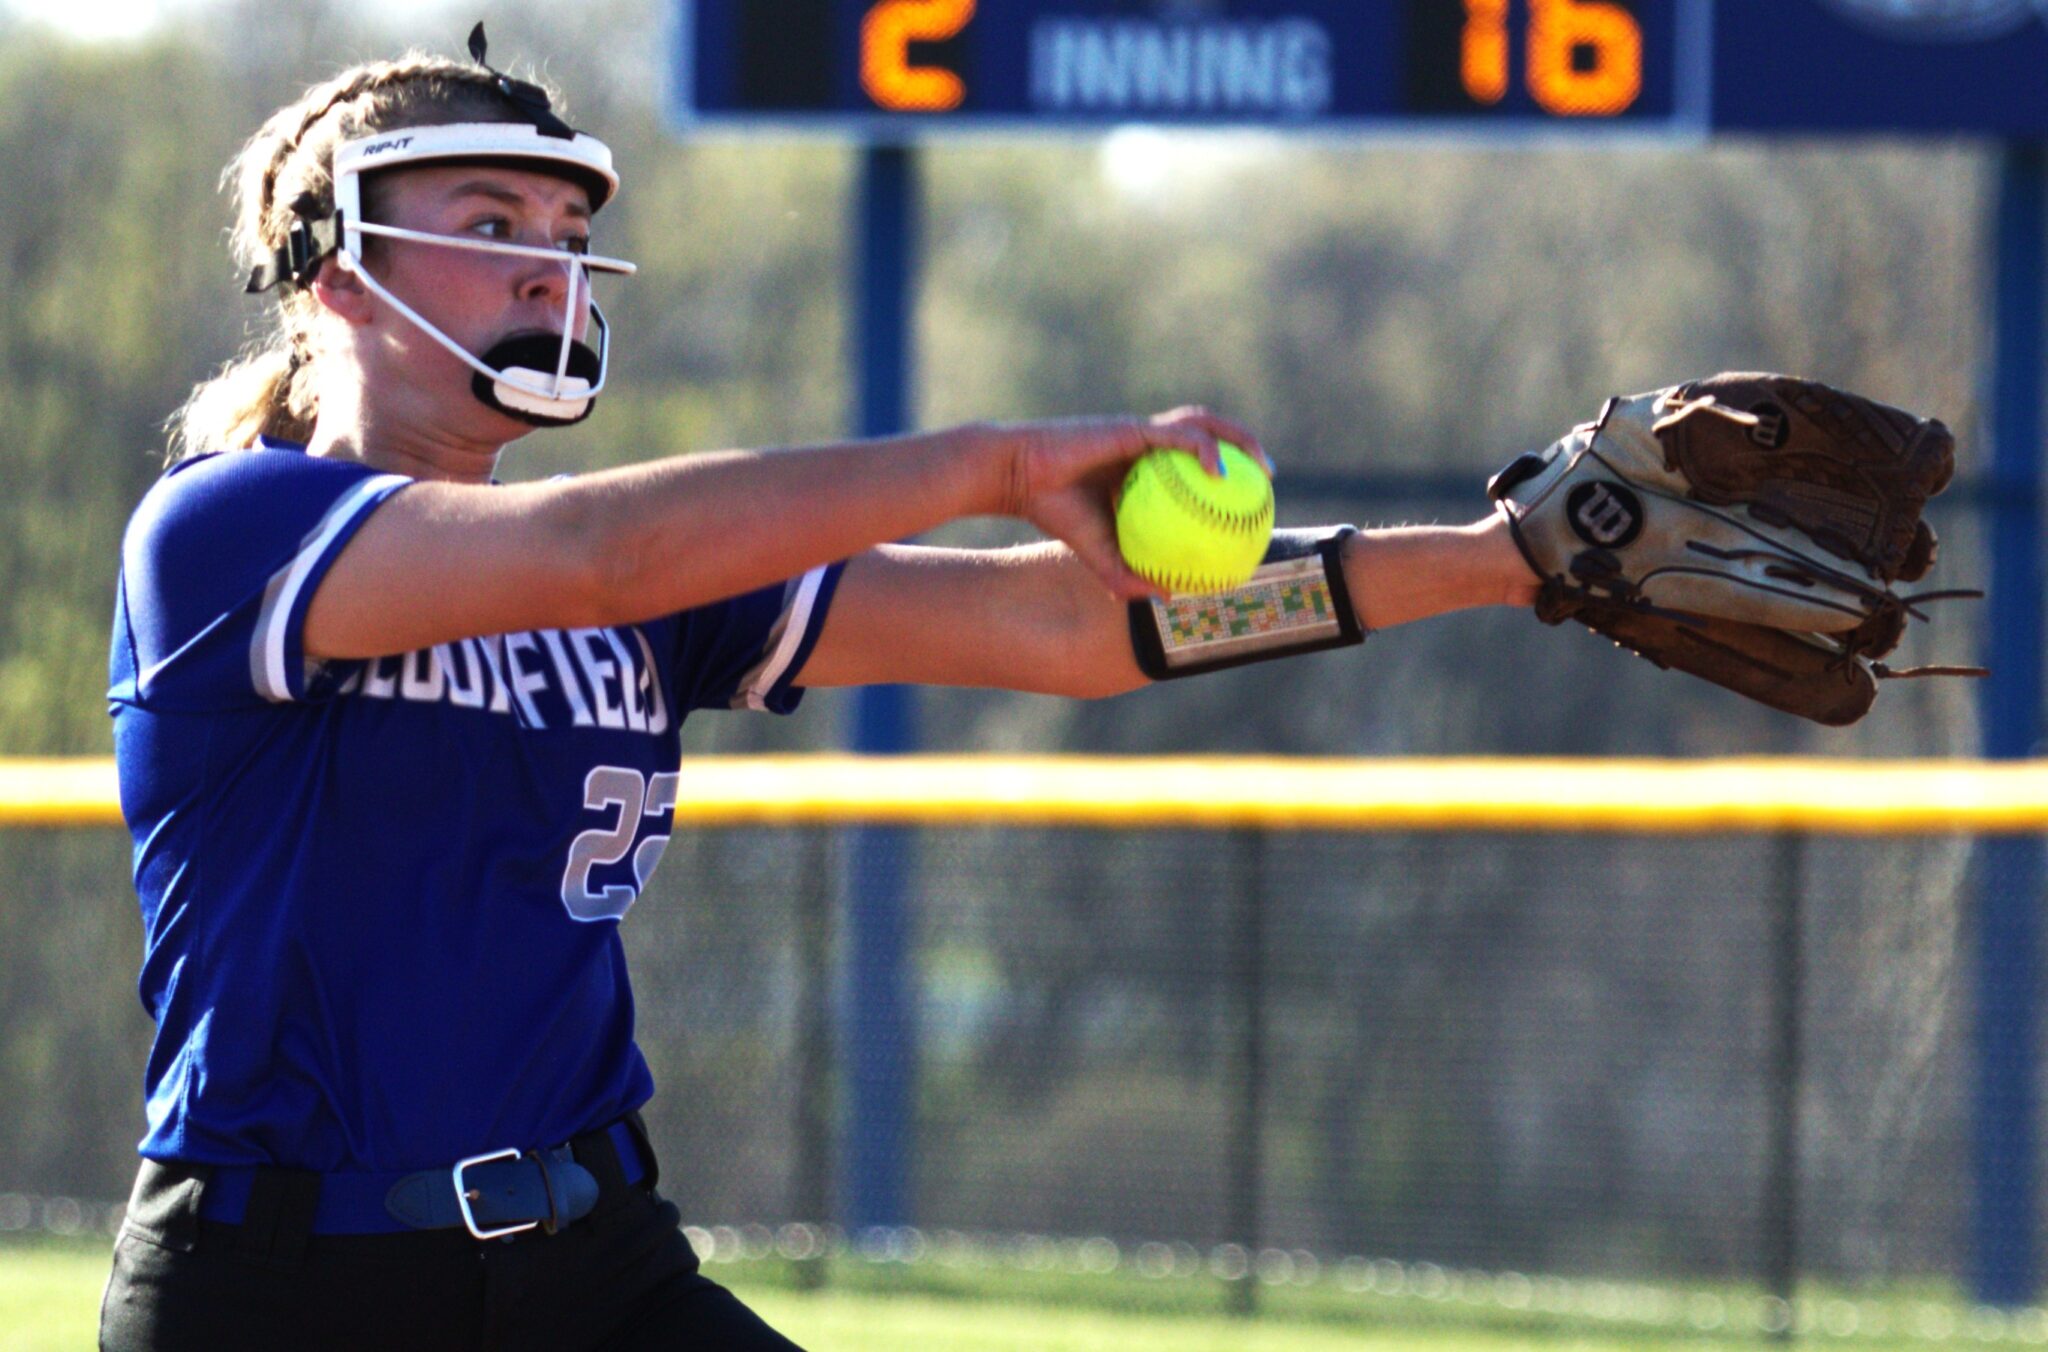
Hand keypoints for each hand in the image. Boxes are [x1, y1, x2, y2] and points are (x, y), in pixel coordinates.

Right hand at [989, 407, 1270, 600]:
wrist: (1020, 478)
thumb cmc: (1055, 511)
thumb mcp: (1097, 552)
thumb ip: (1128, 574)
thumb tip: (1169, 597)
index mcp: (1142, 466)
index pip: (1191, 459)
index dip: (1224, 469)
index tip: (1248, 494)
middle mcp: (1147, 444)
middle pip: (1206, 433)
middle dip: (1243, 445)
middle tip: (1267, 474)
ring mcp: (1142, 431)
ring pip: (1200, 424)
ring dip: (1235, 437)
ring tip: (1260, 464)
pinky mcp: (1134, 427)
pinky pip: (1179, 435)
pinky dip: (1203, 449)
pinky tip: (1219, 472)